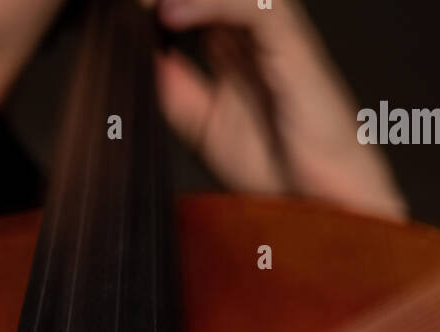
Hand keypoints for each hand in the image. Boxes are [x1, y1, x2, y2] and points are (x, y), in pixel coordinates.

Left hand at [143, 0, 405, 219]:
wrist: (326, 203)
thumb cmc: (281, 170)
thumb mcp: (205, 128)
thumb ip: (176, 92)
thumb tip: (140, 63)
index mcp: (234, 46)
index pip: (189, 2)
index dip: (153, 3)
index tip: (113, 11)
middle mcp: (255, 32)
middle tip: (120, 3)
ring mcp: (276, 36)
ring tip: (140, 3)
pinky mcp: (294, 48)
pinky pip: (255, 8)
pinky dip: (209, 4)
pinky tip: (169, 14)